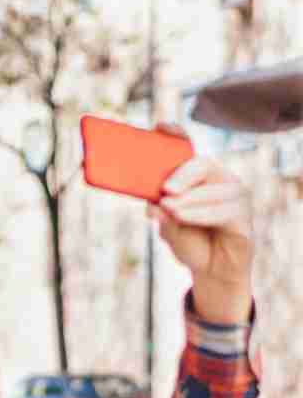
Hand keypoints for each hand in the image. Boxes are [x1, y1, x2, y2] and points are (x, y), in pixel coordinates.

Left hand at [150, 126, 252, 322]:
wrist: (211, 270)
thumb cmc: (190, 242)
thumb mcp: (168, 227)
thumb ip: (161, 215)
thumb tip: (153, 204)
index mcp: (196, 178)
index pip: (188, 150)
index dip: (176, 135)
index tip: (159, 127)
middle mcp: (218, 180)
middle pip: (203, 164)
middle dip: (182, 175)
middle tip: (165, 191)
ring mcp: (235, 195)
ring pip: (213, 189)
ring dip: (189, 201)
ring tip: (171, 211)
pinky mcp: (244, 214)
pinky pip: (225, 209)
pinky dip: (201, 214)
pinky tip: (184, 218)